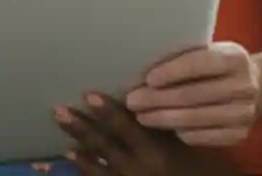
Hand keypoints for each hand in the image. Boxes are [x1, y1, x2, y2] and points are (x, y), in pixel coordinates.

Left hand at [54, 93, 199, 175]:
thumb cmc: (204, 169)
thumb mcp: (186, 144)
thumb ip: (164, 125)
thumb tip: (141, 101)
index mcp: (155, 153)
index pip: (126, 127)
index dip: (107, 111)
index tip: (88, 94)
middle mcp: (137, 170)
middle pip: (104, 146)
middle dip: (80, 129)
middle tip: (57, 110)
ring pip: (97, 169)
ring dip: (79, 156)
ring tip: (63, 145)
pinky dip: (86, 174)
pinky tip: (74, 166)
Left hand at [126, 42, 258, 147]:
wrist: (257, 86)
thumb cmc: (219, 64)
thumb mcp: (210, 49)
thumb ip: (186, 55)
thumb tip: (145, 67)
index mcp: (235, 58)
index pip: (200, 63)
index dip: (173, 71)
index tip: (148, 79)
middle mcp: (244, 86)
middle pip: (193, 95)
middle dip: (158, 99)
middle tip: (133, 101)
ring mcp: (244, 113)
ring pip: (195, 118)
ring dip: (163, 118)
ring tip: (141, 116)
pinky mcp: (239, 134)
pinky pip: (203, 136)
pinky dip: (181, 132)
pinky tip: (165, 127)